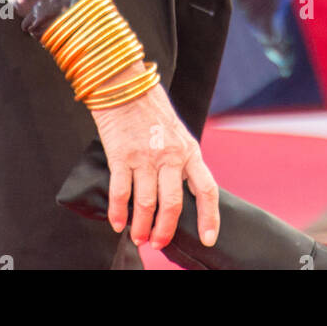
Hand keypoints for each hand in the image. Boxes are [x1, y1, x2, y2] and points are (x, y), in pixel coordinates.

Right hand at [90, 65, 219, 249]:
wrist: (125, 83)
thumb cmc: (151, 108)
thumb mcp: (176, 131)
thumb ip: (180, 158)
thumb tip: (179, 189)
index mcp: (189, 150)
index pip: (206, 189)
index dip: (209, 217)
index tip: (207, 239)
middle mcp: (170, 156)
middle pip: (172, 204)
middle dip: (165, 230)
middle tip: (158, 242)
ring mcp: (145, 156)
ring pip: (146, 203)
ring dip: (141, 227)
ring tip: (138, 238)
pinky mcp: (121, 155)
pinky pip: (120, 192)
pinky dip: (118, 212)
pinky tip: (117, 223)